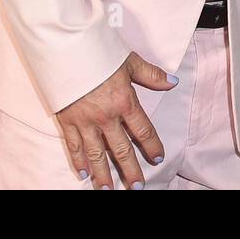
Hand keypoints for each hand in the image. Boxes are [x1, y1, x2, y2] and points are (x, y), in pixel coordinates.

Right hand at [54, 51, 178, 188]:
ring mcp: (85, 121)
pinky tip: (83, 174)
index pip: (143, 131)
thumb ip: (151, 75)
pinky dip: (78, 160)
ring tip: (109, 189)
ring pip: (96, 154)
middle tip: (136, 187)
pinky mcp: (67, 120)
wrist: (67, 49)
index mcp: (125, 102)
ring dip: (104, 174)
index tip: (157, 158)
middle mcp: (106, 117)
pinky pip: (73, 145)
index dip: (152, 146)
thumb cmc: (100, 51)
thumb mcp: (130, 61)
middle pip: (121, 149)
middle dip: (130, 170)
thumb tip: (172, 82)